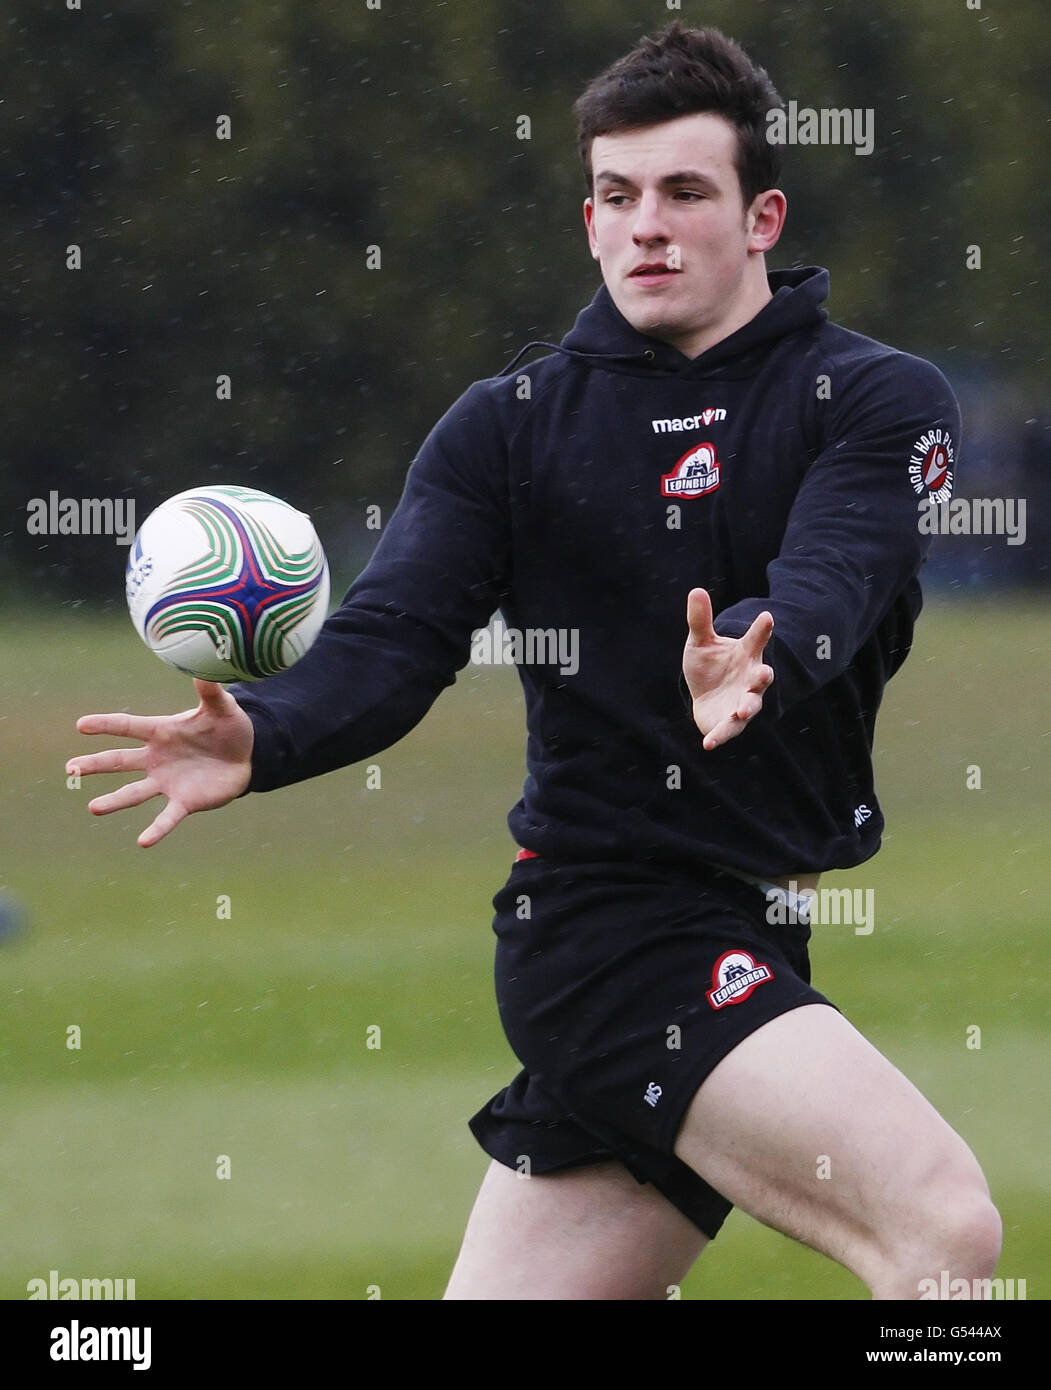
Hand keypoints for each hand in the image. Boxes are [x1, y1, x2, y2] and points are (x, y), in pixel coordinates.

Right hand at [67, 679, 254, 846]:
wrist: (248, 757)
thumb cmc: (229, 728)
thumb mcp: (222, 708)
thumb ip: (210, 692)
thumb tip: (202, 669)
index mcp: (162, 732)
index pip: (128, 726)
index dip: (106, 725)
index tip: (81, 725)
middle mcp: (157, 758)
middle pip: (120, 761)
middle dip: (95, 764)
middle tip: (70, 768)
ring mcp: (167, 782)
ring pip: (134, 793)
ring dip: (114, 801)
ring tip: (94, 807)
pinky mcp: (184, 802)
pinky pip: (167, 818)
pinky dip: (156, 830)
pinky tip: (142, 842)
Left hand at [682, 588, 774, 749]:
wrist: (706, 697)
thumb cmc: (709, 666)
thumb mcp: (700, 642)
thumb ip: (700, 620)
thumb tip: (696, 590)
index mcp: (745, 656)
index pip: (756, 641)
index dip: (761, 630)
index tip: (766, 617)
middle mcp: (749, 680)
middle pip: (761, 679)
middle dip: (763, 678)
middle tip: (765, 673)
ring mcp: (742, 702)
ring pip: (749, 706)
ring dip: (747, 708)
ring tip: (742, 711)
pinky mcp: (729, 723)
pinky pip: (726, 731)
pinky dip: (719, 736)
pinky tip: (708, 744)